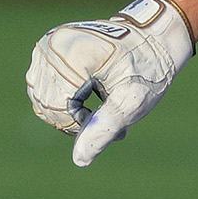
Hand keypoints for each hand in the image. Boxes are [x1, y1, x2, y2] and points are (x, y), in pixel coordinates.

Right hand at [25, 0, 194, 165]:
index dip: (81, 124)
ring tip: (103, 109)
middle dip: (75, 120)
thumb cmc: (147, 69)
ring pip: (42, 98)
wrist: (155, 39)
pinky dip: (65, 99)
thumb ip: (103, 130)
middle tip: (113, 122)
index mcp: (71, 53)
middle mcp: (52, 45)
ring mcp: (47, 45)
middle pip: (46, 103)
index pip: (57, 107)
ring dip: (69, 112)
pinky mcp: (48, 50)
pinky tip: (92, 98)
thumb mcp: (132, 102)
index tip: (114, 125)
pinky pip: (44, 87)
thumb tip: (79, 160)